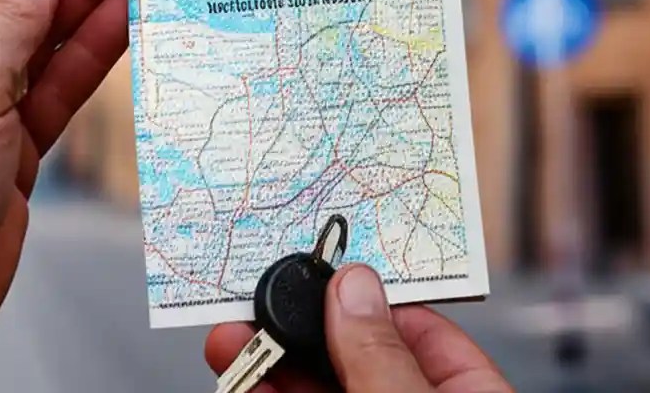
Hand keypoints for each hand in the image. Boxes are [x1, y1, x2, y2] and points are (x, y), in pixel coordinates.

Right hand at [205, 265, 512, 392]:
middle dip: (299, 328)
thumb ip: (384, 359)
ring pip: (315, 387)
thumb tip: (355, 289)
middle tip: (254, 299)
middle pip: (355, 355)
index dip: (364, 296)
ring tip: (228, 338)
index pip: (421, 330)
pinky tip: (240, 379)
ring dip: (268, 360)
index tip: (318, 268)